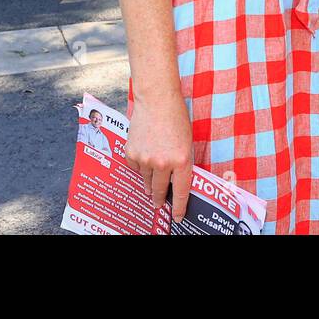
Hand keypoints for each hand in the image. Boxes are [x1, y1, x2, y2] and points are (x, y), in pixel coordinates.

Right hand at [122, 90, 192, 212]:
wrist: (157, 100)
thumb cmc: (176, 118)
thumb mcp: (187, 142)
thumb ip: (182, 162)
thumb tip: (175, 180)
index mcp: (182, 161)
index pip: (181, 192)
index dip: (178, 207)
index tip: (177, 217)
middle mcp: (163, 163)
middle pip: (159, 190)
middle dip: (159, 199)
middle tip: (158, 204)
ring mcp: (145, 159)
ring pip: (146, 180)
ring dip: (149, 182)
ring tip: (150, 183)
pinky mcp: (131, 153)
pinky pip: (135, 167)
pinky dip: (139, 165)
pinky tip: (143, 155)